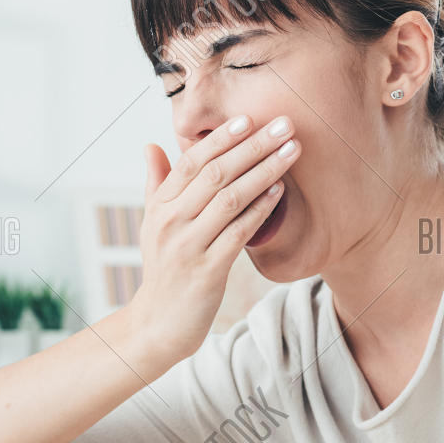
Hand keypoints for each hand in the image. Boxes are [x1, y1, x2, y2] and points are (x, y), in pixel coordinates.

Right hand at [122, 114, 296, 366]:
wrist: (160, 323)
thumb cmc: (164, 269)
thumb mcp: (152, 224)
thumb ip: (156, 184)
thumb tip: (151, 145)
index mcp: (159, 206)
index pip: (190, 161)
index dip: (221, 139)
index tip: (249, 119)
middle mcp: (170, 222)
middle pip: (214, 174)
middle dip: (253, 146)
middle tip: (284, 124)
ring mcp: (188, 247)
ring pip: (230, 199)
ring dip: (265, 171)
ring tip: (292, 151)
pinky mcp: (208, 271)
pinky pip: (239, 233)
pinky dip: (261, 209)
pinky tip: (281, 191)